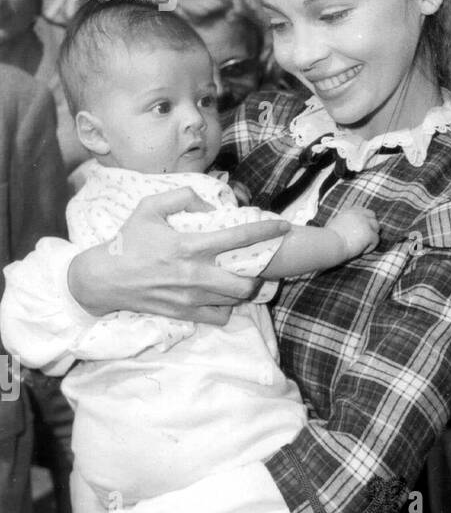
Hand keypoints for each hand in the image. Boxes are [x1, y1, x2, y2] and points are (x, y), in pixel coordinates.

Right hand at [68, 189, 290, 326]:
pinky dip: (226, 307)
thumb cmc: (128, 241)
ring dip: (244, 288)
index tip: (284, 227)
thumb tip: (211, 205)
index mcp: (189, 246)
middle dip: (260, 271)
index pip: (239, 238)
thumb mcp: (149, 207)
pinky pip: (219, 316)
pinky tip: (222, 296)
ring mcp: (191, 298)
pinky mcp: (184, 314)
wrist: (104, 279)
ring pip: (235, 299)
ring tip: (242, 277)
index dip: (266, 232)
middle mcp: (195, 275)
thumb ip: (183, 196)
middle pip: (246, 280)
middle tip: (259, 262)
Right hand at [324, 208, 381, 258]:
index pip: (365, 212)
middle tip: (366, 238)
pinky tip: (361, 252)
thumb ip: (346, 224)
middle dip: (372, 227)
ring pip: (376, 228)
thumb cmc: (328, 239)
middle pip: (373, 218)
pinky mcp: (369, 234)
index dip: (367, 220)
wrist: (330, 244)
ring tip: (361, 247)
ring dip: (371, 237)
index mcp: (350, 212)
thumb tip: (350, 231)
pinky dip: (370, 247)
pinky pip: (376, 240)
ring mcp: (365, 224)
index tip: (364, 228)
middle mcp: (359, 215)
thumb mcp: (337, 225)